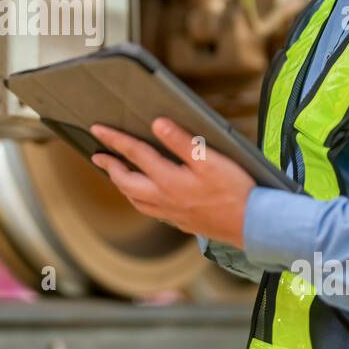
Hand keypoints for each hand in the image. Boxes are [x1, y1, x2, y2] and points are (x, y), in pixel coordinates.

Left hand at [89, 117, 255, 247]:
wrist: (251, 225)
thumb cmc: (233, 190)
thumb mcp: (209, 159)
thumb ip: (181, 141)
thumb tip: (157, 123)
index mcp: (168, 180)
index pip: (134, 154)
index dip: (115, 139)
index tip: (98, 129)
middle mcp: (163, 198)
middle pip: (126, 182)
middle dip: (110, 167)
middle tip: (98, 156)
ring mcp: (171, 213)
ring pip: (136, 200)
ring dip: (122, 185)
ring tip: (117, 175)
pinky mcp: (181, 222)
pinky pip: (150, 211)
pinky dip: (140, 200)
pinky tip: (147, 197)